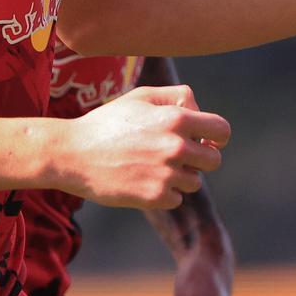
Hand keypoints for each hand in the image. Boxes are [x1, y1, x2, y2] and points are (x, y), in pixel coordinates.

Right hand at [59, 85, 229, 208]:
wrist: (72, 154)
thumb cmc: (108, 122)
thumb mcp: (142, 97)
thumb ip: (177, 97)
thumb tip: (200, 112)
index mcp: (177, 119)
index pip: (222, 131)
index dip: (217, 137)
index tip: (207, 141)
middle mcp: (176, 147)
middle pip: (213, 160)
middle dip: (200, 158)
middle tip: (178, 156)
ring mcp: (166, 174)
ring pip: (195, 182)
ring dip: (181, 177)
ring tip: (153, 167)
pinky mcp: (154, 197)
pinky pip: (176, 199)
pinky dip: (165, 194)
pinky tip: (144, 180)